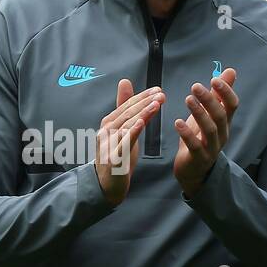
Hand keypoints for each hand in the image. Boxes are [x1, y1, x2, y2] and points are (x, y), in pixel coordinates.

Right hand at [95, 80, 162, 206]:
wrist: (106, 184)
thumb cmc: (116, 155)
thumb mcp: (122, 130)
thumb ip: (124, 107)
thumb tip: (125, 81)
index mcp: (108, 123)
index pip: (127, 105)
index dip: (142, 96)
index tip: (158, 89)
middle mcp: (106, 131)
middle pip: (127, 112)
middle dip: (145, 102)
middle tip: (161, 94)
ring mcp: (108, 144)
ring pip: (126, 124)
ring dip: (142, 113)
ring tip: (156, 104)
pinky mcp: (113, 158)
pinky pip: (123, 142)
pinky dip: (131, 131)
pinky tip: (141, 122)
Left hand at [173, 68, 237, 196]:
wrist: (194, 169)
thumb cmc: (201, 137)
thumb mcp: (210, 114)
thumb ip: (219, 94)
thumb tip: (230, 71)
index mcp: (225, 122)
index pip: (232, 105)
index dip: (226, 92)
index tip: (215, 79)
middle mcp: (222, 134)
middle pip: (220, 115)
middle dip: (209, 99)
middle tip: (195, 86)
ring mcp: (211, 147)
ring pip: (209, 129)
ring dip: (199, 113)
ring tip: (188, 99)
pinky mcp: (198, 158)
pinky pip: (195, 145)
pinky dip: (187, 133)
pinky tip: (177, 122)